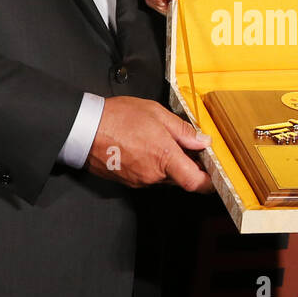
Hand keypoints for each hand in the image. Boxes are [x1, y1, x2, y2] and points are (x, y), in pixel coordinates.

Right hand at [86, 96, 211, 191]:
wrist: (83, 128)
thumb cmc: (118, 118)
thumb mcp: (156, 114)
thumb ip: (182, 130)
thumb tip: (203, 141)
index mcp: (164, 158)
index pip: (196, 182)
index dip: (209, 181)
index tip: (213, 171)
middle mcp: (153, 175)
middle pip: (181, 177)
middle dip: (186, 164)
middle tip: (184, 143)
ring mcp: (139, 181)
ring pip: (164, 176)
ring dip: (167, 163)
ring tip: (156, 140)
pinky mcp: (128, 182)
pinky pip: (148, 176)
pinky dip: (151, 164)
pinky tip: (143, 146)